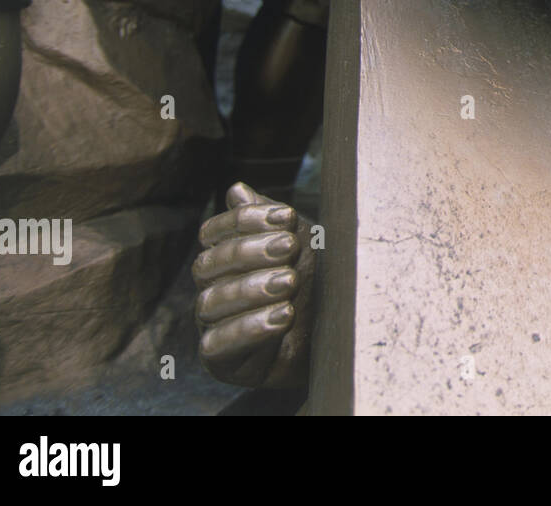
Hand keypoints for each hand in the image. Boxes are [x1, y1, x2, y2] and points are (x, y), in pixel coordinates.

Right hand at [193, 183, 315, 389]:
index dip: (245, 221)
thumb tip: (236, 190)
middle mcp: (213, 288)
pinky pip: (218, 344)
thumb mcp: (303, 243)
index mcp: (225, 257)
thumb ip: (270, 218)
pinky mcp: (222, 361)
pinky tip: (284, 315)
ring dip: (252, 289)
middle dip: (251, 253)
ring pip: (211, 303)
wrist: (340, 334)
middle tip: (290, 248)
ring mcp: (214, 325)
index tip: (288, 217)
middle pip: (210, 265)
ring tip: (290, 282)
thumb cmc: (319, 282)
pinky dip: (251, 328)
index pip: (214, 233)